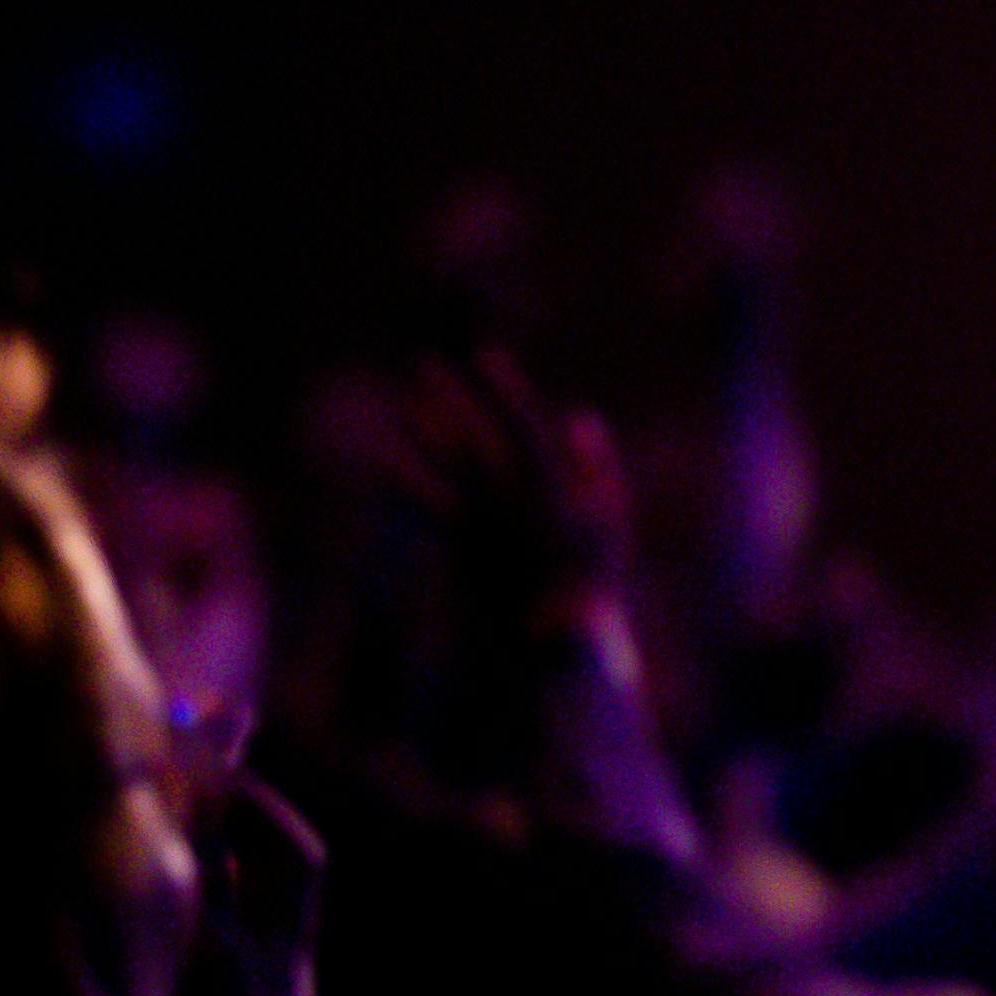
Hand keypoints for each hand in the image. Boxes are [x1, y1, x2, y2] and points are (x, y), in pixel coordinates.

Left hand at [388, 347, 635, 633]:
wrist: (554, 642)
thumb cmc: (592, 578)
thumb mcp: (612, 520)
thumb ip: (598, 465)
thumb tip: (578, 415)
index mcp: (551, 495)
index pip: (523, 427)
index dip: (505, 388)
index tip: (484, 353)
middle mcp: (508, 507)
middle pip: (472, 440)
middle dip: (450, 400)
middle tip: (423, 364)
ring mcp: (480, 529)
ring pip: (445, 470)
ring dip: (424, 433)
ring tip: (404, 400)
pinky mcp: (459, 550)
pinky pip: (428, 504)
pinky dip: (406, 479)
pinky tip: (383, 459)